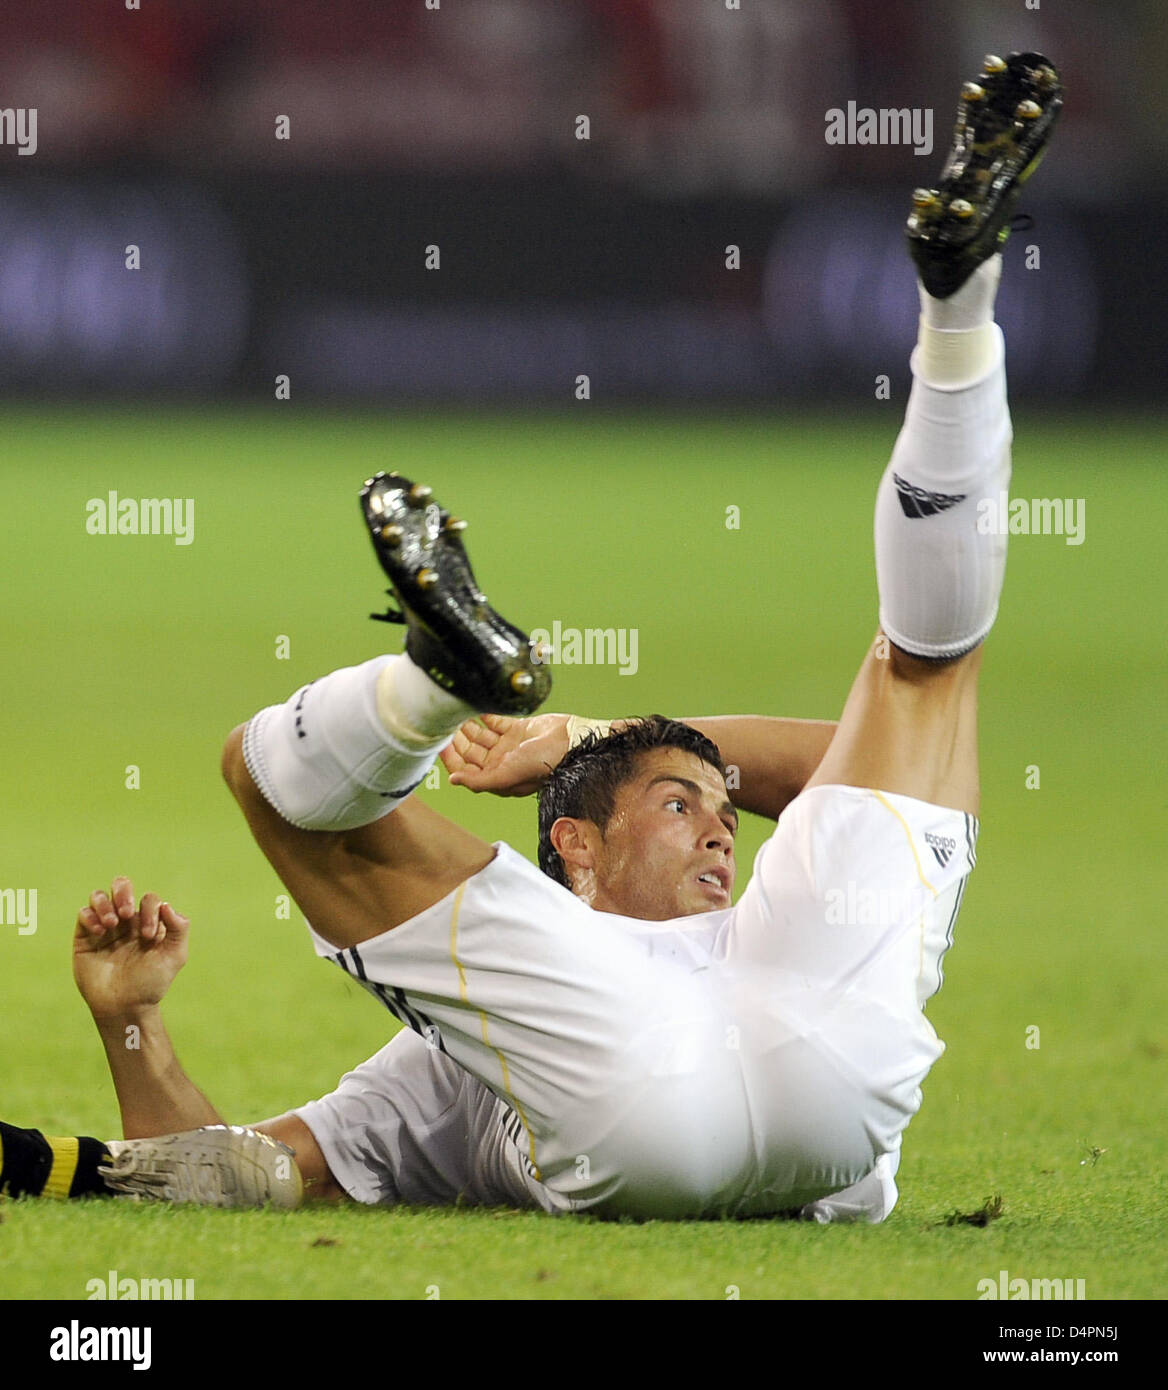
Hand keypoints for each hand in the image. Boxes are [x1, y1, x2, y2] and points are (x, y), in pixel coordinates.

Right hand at [73, 876, 189, 1021]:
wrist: (124, 1006)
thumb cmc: (151, 983)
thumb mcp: (174, 956)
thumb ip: (179, 928)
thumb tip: (167, 905)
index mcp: (149, 922)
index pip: (149, 899)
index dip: (151, 910)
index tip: (150, 937)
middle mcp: (126, 922)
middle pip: (122, 886)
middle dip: (123, 891)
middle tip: (127, 914)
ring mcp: (105, 928)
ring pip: (99, 896)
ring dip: (105, 903)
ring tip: (112, 923)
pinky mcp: (85, 937)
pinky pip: (83, 913)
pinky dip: (90, 915)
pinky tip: (100, 931)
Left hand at [441, 713, 571, 796]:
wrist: (570, 743)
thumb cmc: (542, 765)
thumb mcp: (506, 776)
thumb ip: (478, 780)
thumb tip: (453, 781)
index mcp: (496, 776)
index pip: (465, 769)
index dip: (451, 757)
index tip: (438, 742)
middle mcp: (501, 762)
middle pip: (470, 751)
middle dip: (457, 739)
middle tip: (445, 722)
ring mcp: (509, 745)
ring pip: (481, 735)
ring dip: (469, 726)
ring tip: (457, 713)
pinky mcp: (519, 728)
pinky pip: (497, 721)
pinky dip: (486, 715)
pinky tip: (476, 708)